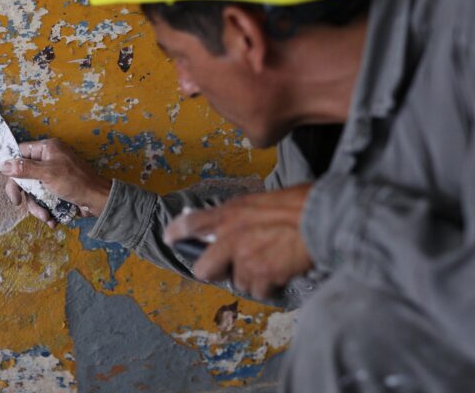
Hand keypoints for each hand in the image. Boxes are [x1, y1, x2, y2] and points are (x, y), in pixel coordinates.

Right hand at [0, 139, 111, 227]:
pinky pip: (43, 198)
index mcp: (47, 149)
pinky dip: (45, 209)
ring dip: (36, 206)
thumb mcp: (48, 174)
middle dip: (22, 191)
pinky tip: (51, 219)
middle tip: (18, 202)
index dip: (5, 162)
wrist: (98, 201)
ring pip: (32, 190)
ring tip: (45, 216)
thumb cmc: (76, 182)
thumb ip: (25, 168)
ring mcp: (53, 175)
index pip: (20, 151)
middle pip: (23, 174)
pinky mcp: (57, 189)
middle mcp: (49, 159)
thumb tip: (4, 164)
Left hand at [164, 184, 313, 299]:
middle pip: (204, 270)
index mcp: (230, 214)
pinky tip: (283, 270)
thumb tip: (233, 230)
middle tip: (228, 268)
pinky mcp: (263, 276)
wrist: (323, 217)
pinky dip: (271, 286)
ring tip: (272, 261)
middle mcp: (231, 237)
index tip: (169, 238)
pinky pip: (260, 291)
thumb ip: (240, 217)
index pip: (192, 223)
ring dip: (252, 278)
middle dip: (213, 273)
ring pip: (239, 282)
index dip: (177, 232)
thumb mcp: (260, 201)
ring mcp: (245, 259)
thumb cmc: (299, 204)